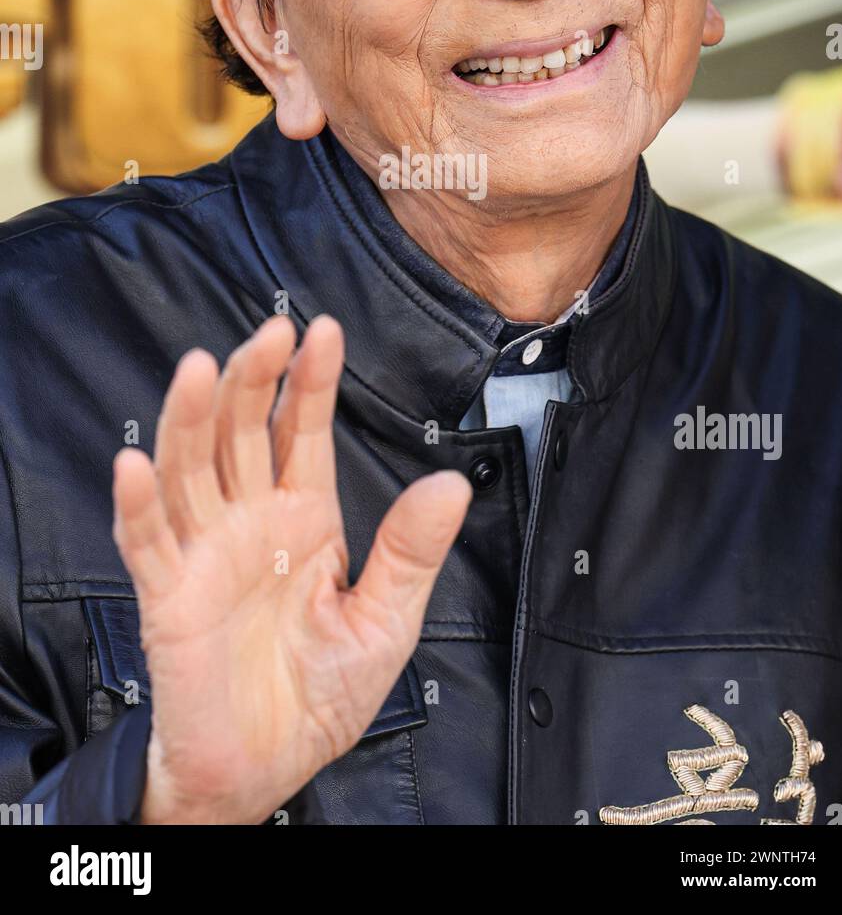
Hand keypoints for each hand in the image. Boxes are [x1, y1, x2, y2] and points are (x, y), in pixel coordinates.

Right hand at [112, 314, 470, 824]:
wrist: (273, 766)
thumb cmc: (322, 692)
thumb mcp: (385, 621)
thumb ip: (409, 551)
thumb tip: (450, 485)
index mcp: (303, 517)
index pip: (301, 432)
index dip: (310, 382)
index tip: (323, 331)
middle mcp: (251, 522)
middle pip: (242, 433)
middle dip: (254, 381)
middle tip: (270, 333)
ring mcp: (206, 554)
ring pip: (190, 469)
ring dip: (192, 418)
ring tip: (203, 367)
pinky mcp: (170, 597)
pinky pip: (147, 543)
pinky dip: (137, 504)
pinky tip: (136, 463)